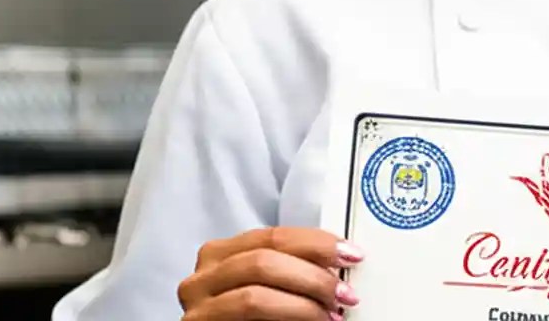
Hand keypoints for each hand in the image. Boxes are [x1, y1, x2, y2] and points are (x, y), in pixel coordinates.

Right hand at [178, 227, 365, 320]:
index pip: (273, 236)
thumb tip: (339, 266)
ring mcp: (197, 306)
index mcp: (221, 254)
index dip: (316, 243)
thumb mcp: (272, 286)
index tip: (351, 255)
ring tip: (333, 314)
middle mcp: (202, 276)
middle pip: (264, 261)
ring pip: (255, 295)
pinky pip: (249, 315)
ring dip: (303, 304)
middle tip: (346, 293)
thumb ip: (291, 271)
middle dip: (312, 276)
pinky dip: (289, 317)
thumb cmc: (254, 317)